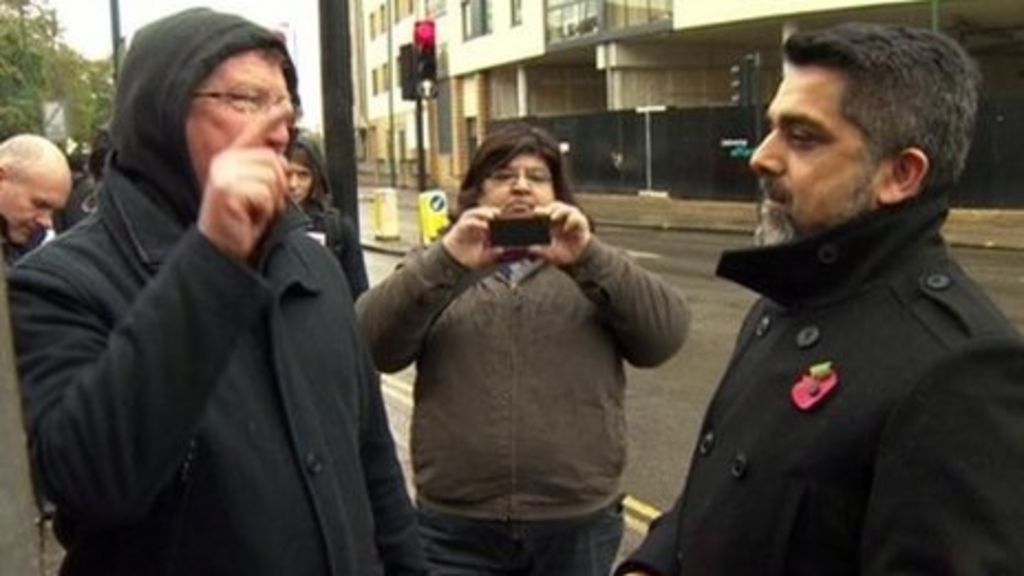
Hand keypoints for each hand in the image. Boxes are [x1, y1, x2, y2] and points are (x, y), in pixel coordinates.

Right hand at [197, 107, 290, 263]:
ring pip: (272, 178)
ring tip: (254, 214)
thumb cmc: (240, 226)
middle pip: (275, 162)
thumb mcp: (260, 196)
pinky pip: (265, 193)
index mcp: (232, 160)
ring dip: (271, 202)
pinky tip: (249, 218)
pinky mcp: (226, 189)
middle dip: (277, 189)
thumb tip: (283, 160)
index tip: (285, 106)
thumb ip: (268, 175)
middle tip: (261, 208)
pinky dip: (264, 210)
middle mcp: (225, 162)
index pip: (253, 133)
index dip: (270, 118)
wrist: (222, 250)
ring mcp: (224, 174)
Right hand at [441, 206, 502, 268]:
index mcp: (482, 230)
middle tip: (499, 213)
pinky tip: (483, 225)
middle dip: (491, 211)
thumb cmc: (468, 257)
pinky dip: (475, 222)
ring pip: (474, 213)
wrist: (453, 260)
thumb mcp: (483, 257)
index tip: (507, 217)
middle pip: (483, 213)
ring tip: (492, 215)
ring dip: (483, 212)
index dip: (498, 216)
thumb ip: (492, 254)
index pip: (490, 219)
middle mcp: (474, 225)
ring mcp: (466, 225)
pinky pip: (467, 222)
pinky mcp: (459, 227)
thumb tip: (502, 250)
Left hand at [530, 201, 590, 265]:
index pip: (546, 212)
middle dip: (549, 209)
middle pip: (555, 206)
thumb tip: (530, 249)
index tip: (535, 213)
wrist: (579, 257)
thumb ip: (541, 252)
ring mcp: (572, 219)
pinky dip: (571, 221)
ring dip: (559, 212)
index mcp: (552, 223)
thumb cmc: (562, 252)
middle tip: (543, 214)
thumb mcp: (550, 254)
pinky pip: (577, 218)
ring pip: (566, 209)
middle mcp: (562, 218)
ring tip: (552, 218)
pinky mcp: (581, 224)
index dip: (541, 211)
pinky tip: (565, 229)